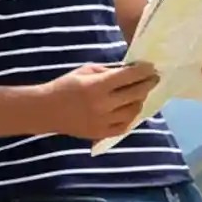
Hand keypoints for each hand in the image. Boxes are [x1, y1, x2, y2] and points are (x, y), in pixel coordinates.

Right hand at [43, 62, 159, 139]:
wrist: (47, 110)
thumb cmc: (65, 86)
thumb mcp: (85, 70)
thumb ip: (107, 71)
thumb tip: (129, 71)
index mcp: (97, 86)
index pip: (128, 77)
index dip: (143, 71)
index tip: (151, 68)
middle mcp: (103, 104)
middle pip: (135, 94)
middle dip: (147, 84)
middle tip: (154, 79)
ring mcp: (103, 121)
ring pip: (133, 111)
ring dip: (140, 100)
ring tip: (141, 94)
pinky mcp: (101, 133)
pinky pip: (125, 126)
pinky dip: (131, 117)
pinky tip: (131, 109)